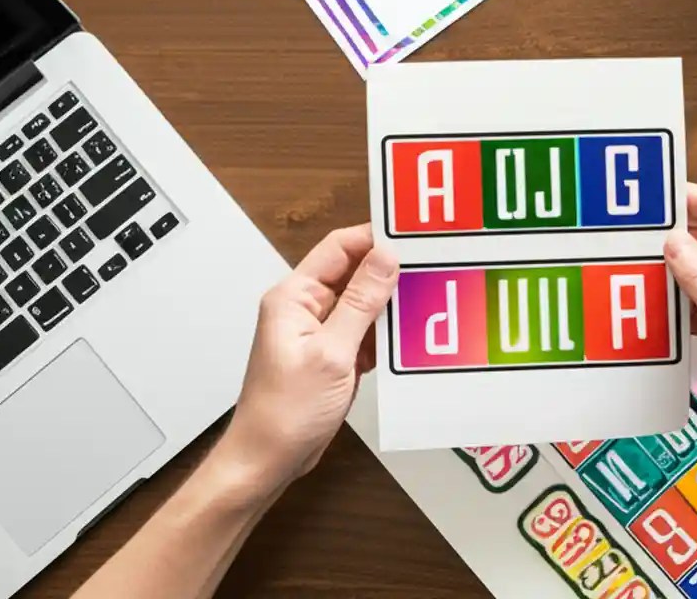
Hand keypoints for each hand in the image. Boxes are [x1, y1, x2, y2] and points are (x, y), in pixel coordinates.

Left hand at [217, 225, 398, 492]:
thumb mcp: (332, 354)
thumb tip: (385, 258)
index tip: (412, 236)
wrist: (267, 460)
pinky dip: (384, 335)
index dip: (375, 237)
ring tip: (424, 303)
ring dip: (390, 306)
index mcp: (294, 297)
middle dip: (389, 272)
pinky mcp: (331, 354)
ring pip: (363, 303)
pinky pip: (364, 332)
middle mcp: (304, 308)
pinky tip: (407, 340)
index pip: (339, 248)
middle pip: (354, 272)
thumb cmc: (284, 413)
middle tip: (429, 269)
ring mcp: (318, 332)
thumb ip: (361, 303)